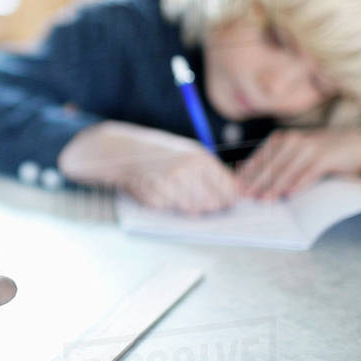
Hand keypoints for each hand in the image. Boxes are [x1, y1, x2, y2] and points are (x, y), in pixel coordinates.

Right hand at [122, 140, 238, 213]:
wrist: (126, 152)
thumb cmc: (162, 152)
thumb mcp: (190, 152)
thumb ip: (212, 171)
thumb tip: (234, 191)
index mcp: (200, 159)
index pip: (228, 190)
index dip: (229, 199)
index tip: (226, 200)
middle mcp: (187, 173)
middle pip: (213, 204)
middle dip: (209, 204)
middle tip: (197, 195)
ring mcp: (171, 187)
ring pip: (193, 209)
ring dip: (188, 204)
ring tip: (176, 190)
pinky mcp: (156, 198)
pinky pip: (172, 209)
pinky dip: (169, 204)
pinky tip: (161, 190)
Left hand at [237, 129, 360, 200]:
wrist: (357, 143)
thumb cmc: (321, 152)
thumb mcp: (295, 152)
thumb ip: (275, 161)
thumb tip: (248, 174)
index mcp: (282, 139)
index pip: (260, 158)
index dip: (247, 174)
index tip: (236, 188)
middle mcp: (293, 141)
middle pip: (270, 165)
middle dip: (256, 183)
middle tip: (244, 197)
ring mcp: (310, 148)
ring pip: (287, 170)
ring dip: (274, 187)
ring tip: (263, 200)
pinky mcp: (326, 157)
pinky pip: (308, 173)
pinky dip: (298, 184)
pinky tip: (289, 194)